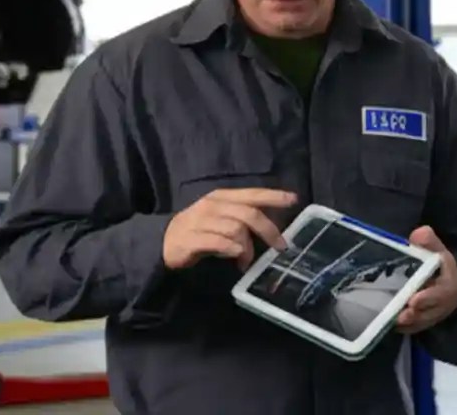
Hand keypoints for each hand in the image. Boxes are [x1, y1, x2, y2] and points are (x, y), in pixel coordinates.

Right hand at [162, 188, 295, 270]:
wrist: (163, 241)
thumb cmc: (199, 229)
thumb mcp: (221, 218)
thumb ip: (243, 218)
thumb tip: (271, 228)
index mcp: (222, 197)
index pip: (252, 194)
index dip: (273, 196)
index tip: (294, 199)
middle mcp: (212, 205)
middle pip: (248, 213)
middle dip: (269, 230)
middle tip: (280, 246)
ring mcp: (200, 221)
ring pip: (235, 229)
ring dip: (247, 248)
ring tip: (245, 261)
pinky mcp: (191, 239)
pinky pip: (218, 242)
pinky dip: (231, 249)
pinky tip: (235, 257)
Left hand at [396, 226, 456, 334]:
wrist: (452, 287)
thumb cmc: (441, 267)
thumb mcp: (439, 250)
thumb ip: (430, 242)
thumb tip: (419, 233)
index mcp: (447, 286)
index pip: (439, 294)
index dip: (427, 298)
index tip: (414, 300)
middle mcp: (441, 305)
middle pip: (427, 313)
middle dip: (413, 315)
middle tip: (400, 315)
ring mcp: (431, 316)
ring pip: (419, 323)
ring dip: (406, 324)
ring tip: (391, 321)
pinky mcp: (421, 323)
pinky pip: (412, 329)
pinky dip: (402, 328)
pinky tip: (387, 325)